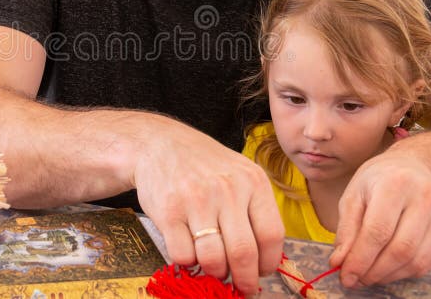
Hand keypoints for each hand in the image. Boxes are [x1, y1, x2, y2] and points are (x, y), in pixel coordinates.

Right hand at [132, 118, 283, 294]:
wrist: (158, 145)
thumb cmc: (203, 165)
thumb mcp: (239, 173)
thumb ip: (254, 209)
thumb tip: (264, 259)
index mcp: (252, 181)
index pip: (271, 235)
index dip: (268, 263)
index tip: (261, 273)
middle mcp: (227, 189)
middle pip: (244, 253)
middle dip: (244, 279)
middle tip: (241, 286)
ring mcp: (197, 200)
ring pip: (214, 259)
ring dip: (215, 272)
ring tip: (214, 266)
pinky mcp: (169, 212)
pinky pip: (183, 255)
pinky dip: (187, 262)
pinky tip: (189, 248)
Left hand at [330, 153, 430, 286]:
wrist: (412, 168)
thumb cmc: (377, 181)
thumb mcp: (354, 195)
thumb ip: (346, 230)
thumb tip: (339, 262)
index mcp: (395, 184)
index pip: (378, 230)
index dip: (360, 259)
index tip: (346, 276)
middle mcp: (424, 198)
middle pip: (400, 248)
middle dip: (374, 271)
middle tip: (356, 279)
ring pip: (416, 260)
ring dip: (388, 276)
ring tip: (369, 276)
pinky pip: (427, 263)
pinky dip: (404, 273)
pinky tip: (387, 270)